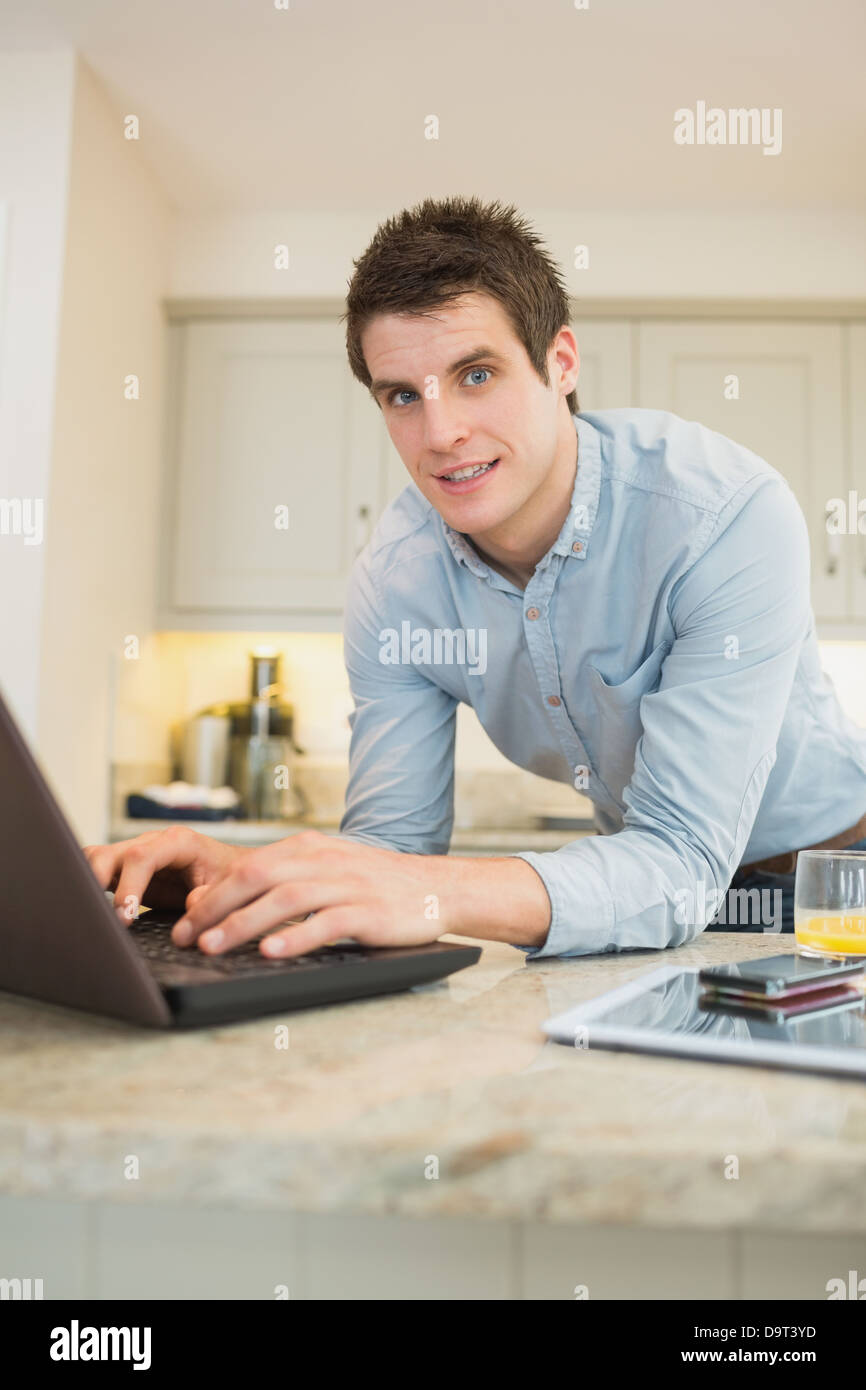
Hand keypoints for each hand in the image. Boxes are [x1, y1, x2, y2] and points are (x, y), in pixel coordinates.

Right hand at [84, 826, 246, 922]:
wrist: (234, 874)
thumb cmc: (232, 878)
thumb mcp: (229, 888)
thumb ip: (212, 896)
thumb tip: (192, 905)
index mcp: (178, 842)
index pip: (142, 857)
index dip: (129, 887)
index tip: (125, 915)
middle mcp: (152, 843)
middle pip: (110, 854)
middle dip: (98, 883)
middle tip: (105, 918)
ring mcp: (136, 855)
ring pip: (96, 858)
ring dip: (88, 881)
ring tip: (93, 912)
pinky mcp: (127, 870)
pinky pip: (97, 869)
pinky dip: (88, 884)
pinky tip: (91, 907)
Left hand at [170, 830, 446, 957]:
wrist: (436, 887)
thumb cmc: (374, 885)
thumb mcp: (324, 871)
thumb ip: (277, 880)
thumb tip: (217, 897)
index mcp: (307, 848)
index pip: (246, 865)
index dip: (210, 894)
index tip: (183, 922)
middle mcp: (323, 860)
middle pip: (257, 876)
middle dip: (215, 907)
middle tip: (187, 937)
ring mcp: (346, 884)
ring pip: (285, 898)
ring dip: (243, 923)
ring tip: (214, 946)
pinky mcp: (368, 911)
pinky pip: (326, 922)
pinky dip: (295, 937)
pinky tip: (271, 952)